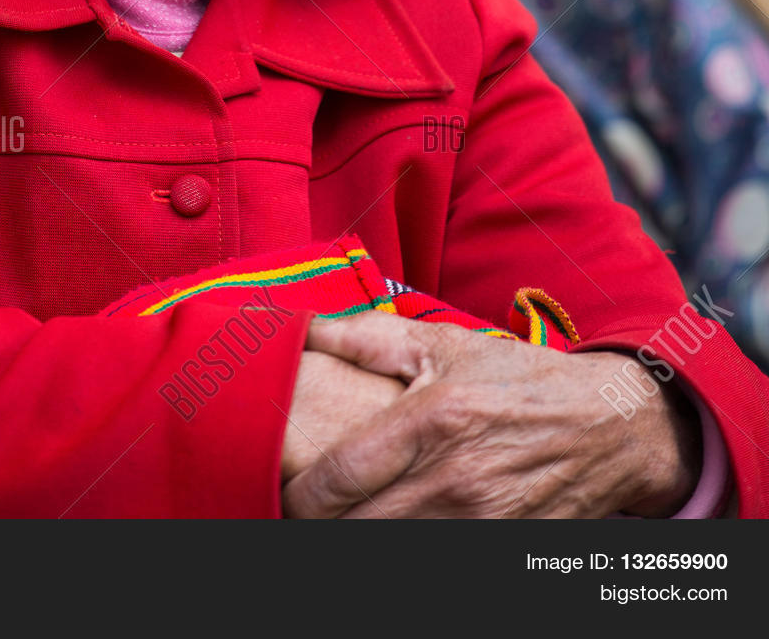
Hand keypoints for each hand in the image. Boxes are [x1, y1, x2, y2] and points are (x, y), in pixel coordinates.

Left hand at [282, 314, 701, 518]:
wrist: (610, 425)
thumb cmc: (519, 380)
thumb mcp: (447, 344)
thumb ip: (367, 338)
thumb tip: (304, 326)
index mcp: (434, 419)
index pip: (339, 478)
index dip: (297, 496)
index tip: (282, 493)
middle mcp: (455, 480)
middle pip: (356, 532)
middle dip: (323, 526)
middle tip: (310, 512)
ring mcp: (483, 525)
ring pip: (393, 554)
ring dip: (362, 539)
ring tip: (350, 521)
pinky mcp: (504, 551)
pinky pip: (437, 567)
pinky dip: (409, 553)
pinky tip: (398, 529)